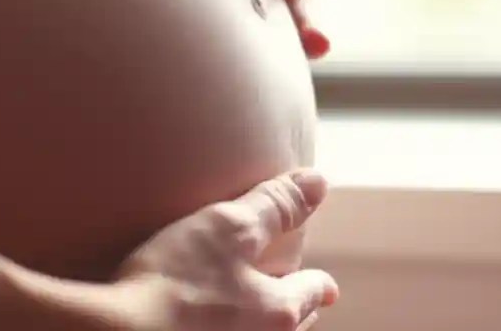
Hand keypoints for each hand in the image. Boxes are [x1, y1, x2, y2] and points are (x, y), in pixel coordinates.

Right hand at [113, 169, 338, 330]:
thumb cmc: (175, 284)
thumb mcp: (228, 228)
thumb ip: (274, 205)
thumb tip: (317, 183)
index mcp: (279, 311)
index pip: (312, 293)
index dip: (318, 282)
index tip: (326, 284)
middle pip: (291, 326)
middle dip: (293, 309)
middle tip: (294, 302)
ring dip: (257, 325)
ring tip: (249, 317)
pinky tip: (202, 325)